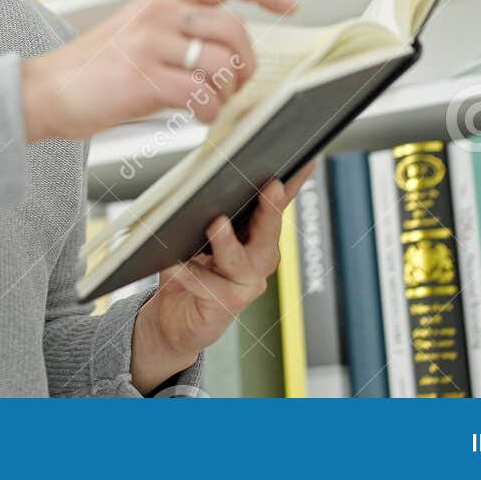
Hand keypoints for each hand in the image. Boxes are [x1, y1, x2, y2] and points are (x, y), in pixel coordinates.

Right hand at [20, 0, 297, 142]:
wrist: (47, 91)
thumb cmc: (94, 69)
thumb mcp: (137, 32)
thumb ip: (178, 31)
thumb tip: (227, 53)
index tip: (287, 5)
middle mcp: (158, 12)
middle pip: (234, 28)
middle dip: (248, 62)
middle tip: (239, 84)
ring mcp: (151, 43)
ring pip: (222, 62)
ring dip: (229, 91)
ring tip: (214, 104)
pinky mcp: (144, 77)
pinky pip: (200, 93)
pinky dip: (210, 110)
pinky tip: (199, 117)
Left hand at [129, 172, 310, 393]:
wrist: (177, 318)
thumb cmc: (190, 269)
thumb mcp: (200, 233)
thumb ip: (209, 210)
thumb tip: (201, 178)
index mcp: (257, 234)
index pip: (278, 204)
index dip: (295, 182)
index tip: (306, 161)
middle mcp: (260, 258)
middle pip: (269, 229)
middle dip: (270, 207)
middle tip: (271, 186)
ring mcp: (247, 282)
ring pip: (239, 259)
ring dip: (227, 241)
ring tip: (216, 224)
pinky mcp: (227, 303)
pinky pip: (206, 284)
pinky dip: (188, 272)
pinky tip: (174, 263)